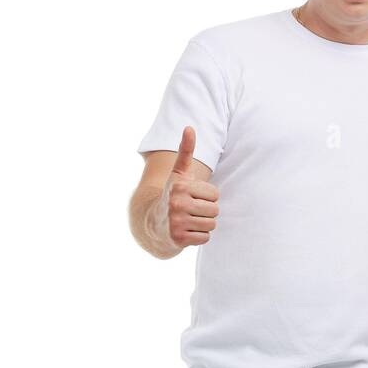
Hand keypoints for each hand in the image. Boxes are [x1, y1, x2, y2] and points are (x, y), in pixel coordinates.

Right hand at [155, 125, 219, 248]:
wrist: (153, 223)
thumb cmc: (172, 195)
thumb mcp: (178, 173)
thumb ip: (186, 151)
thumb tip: (189, 127)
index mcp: (180, 186)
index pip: (215, 194)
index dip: (207, 196)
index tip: (193, 196)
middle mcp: (177, 204)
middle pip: (215, 210)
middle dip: (207, 211)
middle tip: (192, 210)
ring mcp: (177, 222)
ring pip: (211, 225)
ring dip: (203, 224)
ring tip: (190, 220)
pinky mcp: (179, 239)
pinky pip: (205, 238)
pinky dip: (199, 237)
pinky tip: (187, 231)